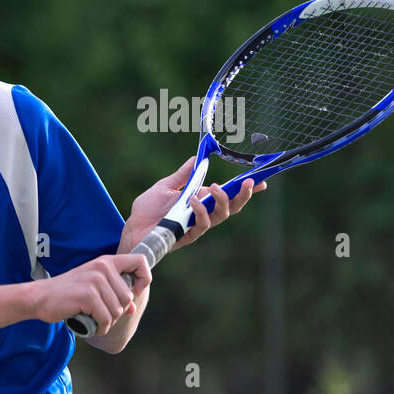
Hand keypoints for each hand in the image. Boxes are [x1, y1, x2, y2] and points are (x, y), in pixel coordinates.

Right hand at [32, 252, 152, 336]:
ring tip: (92, 318)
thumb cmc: (66, 294)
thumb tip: (132, 308)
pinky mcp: (88, 295)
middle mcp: (102, 268)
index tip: (134, 292)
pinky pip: (106, 318)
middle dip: (116, 312)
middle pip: (128, 298)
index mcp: (106, 262)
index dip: (144, 279)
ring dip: (107, 321)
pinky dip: (100, 327)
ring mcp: (95, 280)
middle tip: (99, 312)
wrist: (39, 297)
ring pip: (117, 311)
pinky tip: (90, 324)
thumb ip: (113, 293)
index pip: (140, 262)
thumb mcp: (92, 286)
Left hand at [125, 155, 266, 251]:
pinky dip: (201, 211)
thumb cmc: (147, 210)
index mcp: (200, 201)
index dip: (244, 189)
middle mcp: (202, 214)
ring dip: (221, 200)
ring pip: (221, 216)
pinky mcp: (187, 235)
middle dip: (243, 195)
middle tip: (248, 182)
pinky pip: (202, 225)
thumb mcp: (165, 186)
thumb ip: (183, 175)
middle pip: (232, 207)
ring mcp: (196, 225)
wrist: (132, 228)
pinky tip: (193, 200)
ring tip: (215, 187)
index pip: (227, 194)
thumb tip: (197, 158)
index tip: (262, 179)